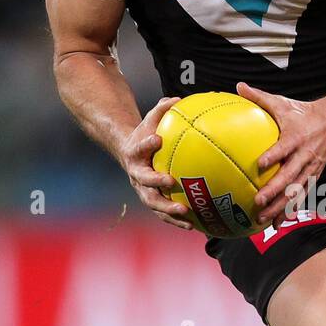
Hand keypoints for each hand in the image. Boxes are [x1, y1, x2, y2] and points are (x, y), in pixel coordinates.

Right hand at [119, 96, 197, 229]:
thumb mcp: (150, 120)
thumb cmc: (146, 134)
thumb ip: (162, 109)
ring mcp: (143, 190)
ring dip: (168, 209)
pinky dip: (177, 221)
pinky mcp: (152, 202)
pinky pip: (164, 214)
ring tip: (185, 214)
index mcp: (135, 153)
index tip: (156, 139)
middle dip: (156, 182)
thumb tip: (178, 98)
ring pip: (153, 203)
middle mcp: (136, 174)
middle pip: (144, 181)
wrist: (130, 154)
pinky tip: (195, 227)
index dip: (146, 145)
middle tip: (171, 182)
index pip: (139, 147)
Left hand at [237, 81, 325, 223]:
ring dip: (281, 206)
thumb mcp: (282, 103)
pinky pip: (301, 195)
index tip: (260, 164)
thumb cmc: (302, 113)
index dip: (274, 155)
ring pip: (296, 190)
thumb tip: (238, 86)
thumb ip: (259, 97)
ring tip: (265, 218)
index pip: (284, 147)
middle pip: (290, 175)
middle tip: (258, 201)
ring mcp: (311, 167)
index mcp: (296, 136)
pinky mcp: (314, 176)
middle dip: (275, 190)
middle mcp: (305, 154)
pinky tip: (279, 222)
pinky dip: (291, 209)